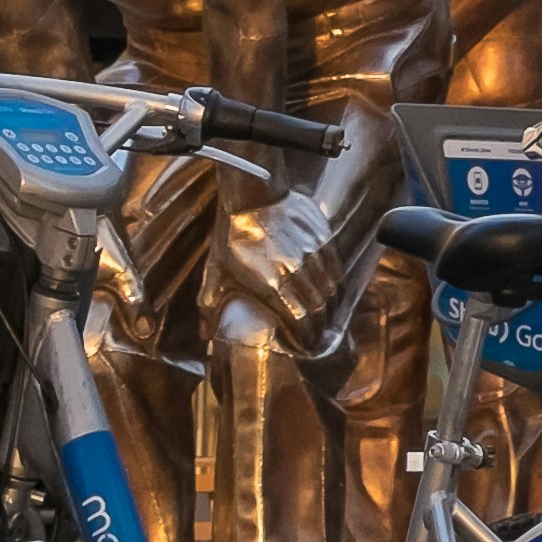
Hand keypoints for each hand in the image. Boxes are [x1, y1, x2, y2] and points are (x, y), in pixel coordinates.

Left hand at [222, 185, 350, 339]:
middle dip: (321, 328)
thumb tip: (206, 333)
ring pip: (331, 290)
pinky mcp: (323, 240)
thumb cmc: (232, 235)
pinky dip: (335, 286)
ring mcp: (314, 255)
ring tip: (326, 319)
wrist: (253, 194)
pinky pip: (335, 270)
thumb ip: (212, 304)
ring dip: (331, 309)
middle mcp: (298, 273)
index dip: (307, 338)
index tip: (306, 348)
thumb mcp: (216, 271)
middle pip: (320, 308)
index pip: (301, 320)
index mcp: (272, 284)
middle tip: (317, 339)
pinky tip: (330, 292)